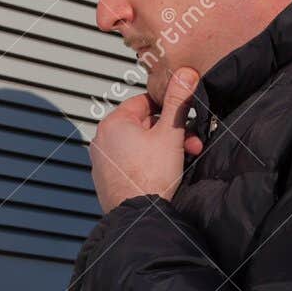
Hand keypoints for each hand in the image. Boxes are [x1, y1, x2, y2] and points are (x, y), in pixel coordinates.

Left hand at [89, 67, 204, 213]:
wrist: (139, 217)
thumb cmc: (151, 177)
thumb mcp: (171, 133)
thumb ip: (178, 101)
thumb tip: (185, 74)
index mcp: (113, 122)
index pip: (145, 102)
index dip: (169, 110)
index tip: (184, 119)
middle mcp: (102, 140)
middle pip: (143, 125)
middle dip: (170, 134)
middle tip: (189, 144)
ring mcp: (102, 162)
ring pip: (138, 146)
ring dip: (162, 150)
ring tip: (179, 162)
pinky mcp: (106, 180)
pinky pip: (130, 164)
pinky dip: (147, 165)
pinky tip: (162, 175)